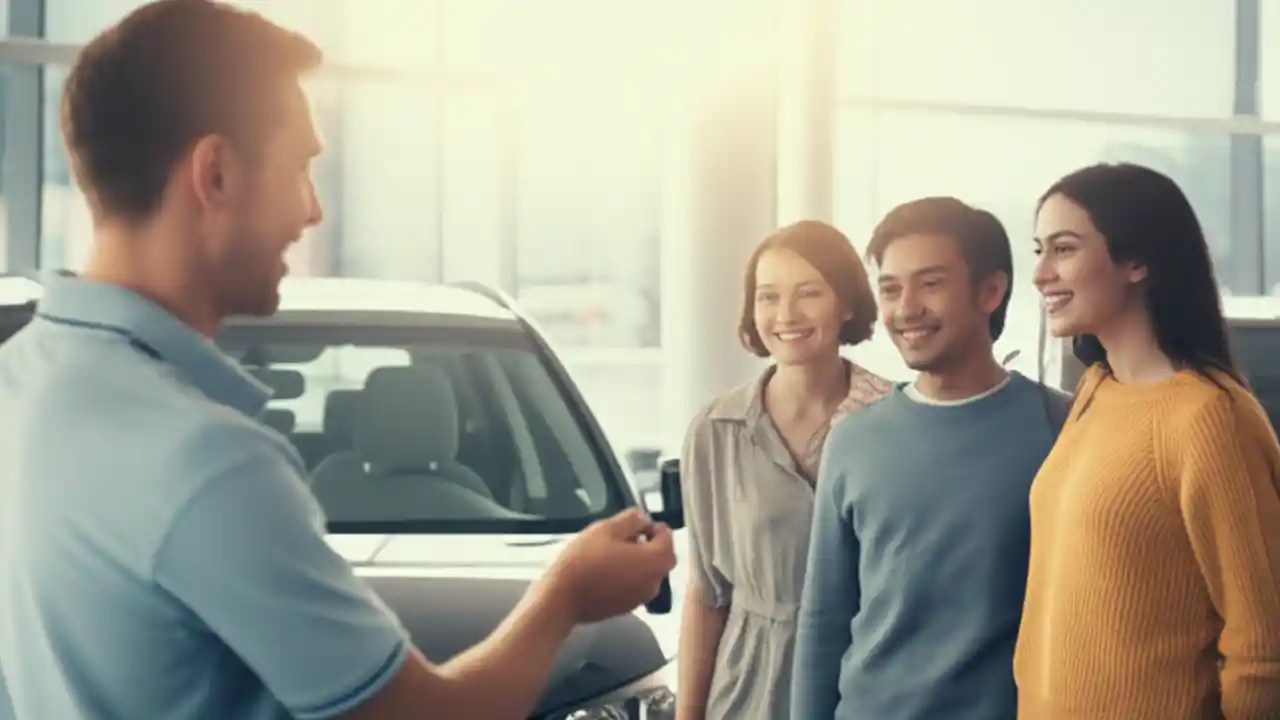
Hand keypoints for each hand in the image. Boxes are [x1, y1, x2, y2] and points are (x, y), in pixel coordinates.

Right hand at [539, 508, 676, 624]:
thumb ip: (631, 519)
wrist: (562, 599)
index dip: (655, 527)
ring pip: (648, 573)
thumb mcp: (606, 529)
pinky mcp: (627, 608)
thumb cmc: (584, 561)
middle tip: (625, 536)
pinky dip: (628, 576)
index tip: (638, 523)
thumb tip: (643, 517)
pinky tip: (606, 570)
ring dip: (638, 561)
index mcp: (654, 561)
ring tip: (612, 553)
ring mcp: (641, 598)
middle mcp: (654, 582)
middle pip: (661, 558)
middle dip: (648, 545)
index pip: (668, 539)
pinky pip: (635, 586)